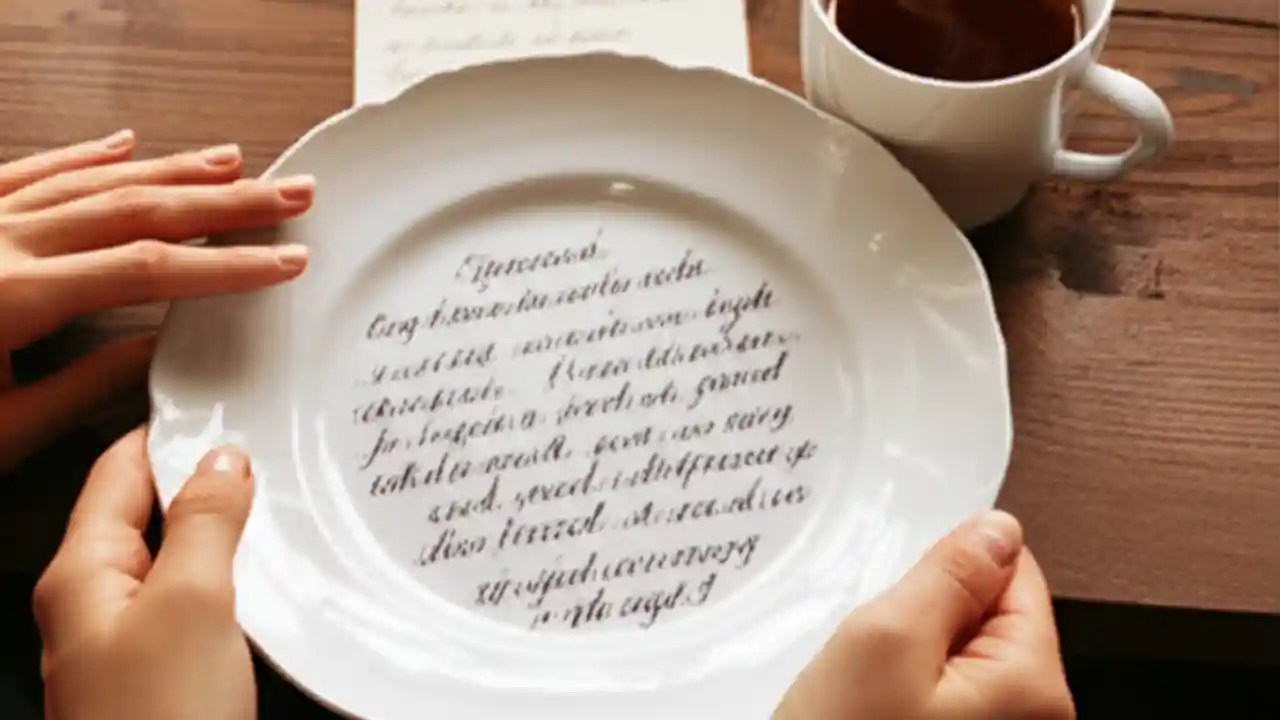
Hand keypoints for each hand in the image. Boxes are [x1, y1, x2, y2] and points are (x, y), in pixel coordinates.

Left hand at [0, 131, 313, 469]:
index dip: (229, 265)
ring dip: (171, 170)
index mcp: (11, 296)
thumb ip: (85, 386)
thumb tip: (163, 351)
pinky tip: (126, 142)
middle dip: (224, 203)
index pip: (148, 269)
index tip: (288, 259)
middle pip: (134, 208)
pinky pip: (26, 171)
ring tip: (236, 163)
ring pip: (90, 181)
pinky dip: (80, 155)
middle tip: (291, 192)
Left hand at [35, 429, 257, 719]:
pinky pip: (189, 607)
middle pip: (143, 517)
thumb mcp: (191, 602)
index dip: (164, 436)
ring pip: (170, 564)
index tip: (212, 410)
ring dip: (215, 535)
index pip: (117, 474)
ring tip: (265, 509)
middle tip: (253, 454)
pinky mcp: (161, 675)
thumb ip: (204, 524)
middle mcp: (92, 608)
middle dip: (196, 483)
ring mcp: (124, 644)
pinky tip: (259, 584)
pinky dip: (222, 582)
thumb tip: (220, 464)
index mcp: (80, 577)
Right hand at [775, 511, 1074, 719]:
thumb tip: (995, 530)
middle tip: (877, 656)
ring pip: (957, 658)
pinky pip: (940, 697)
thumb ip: (950, 574)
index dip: (949, 572)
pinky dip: (900, 693)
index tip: (906, 599)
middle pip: (989, 618)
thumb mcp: (884, 638)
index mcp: (1034, 686)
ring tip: (866, 693)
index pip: (1015, 573)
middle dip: (924, 620)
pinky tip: (868, 713)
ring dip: (907, 660)